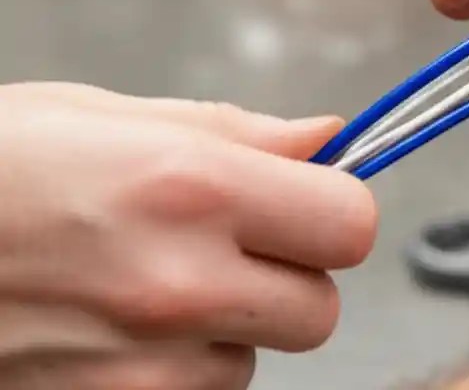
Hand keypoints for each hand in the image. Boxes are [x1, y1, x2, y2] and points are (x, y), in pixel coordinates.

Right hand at [0, 83, 376, 389]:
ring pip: (256, 360)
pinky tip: (115, 331)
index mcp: (192, 186)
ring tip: (143, 287)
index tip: (306, 205)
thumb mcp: (105, 117)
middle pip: (320, 308)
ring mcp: (144, 366)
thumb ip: (235, 133)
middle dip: (290, 279)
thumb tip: (327, 138)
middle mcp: (179, 283)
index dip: (333, 213)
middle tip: (228, 248)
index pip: (351, 225)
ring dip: (226, 330)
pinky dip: (176, 372)